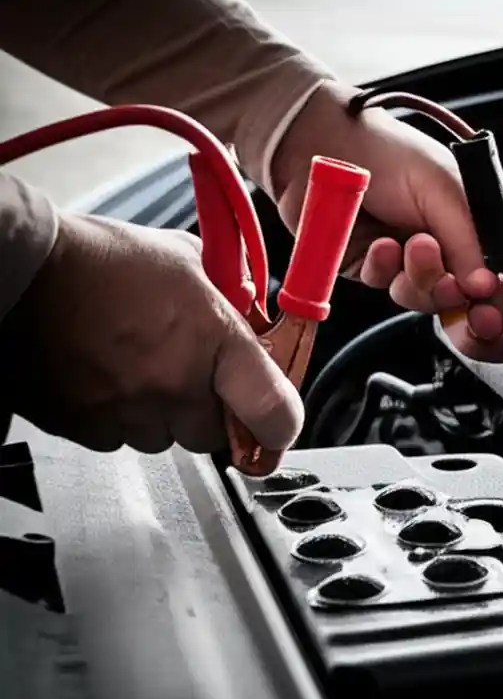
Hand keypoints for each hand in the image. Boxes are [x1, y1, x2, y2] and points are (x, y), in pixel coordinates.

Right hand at [4, 213, 302, 453]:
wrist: (21, 271)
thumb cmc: (100, 260)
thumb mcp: (187, 258)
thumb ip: (229, 292)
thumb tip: (252, 312)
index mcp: (213, 341)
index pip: (273, 410)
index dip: (281, 426)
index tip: (278, 427)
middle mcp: (175, 384)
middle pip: (213, 435)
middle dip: (205, 410)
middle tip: (186, 374)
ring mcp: (128, 410)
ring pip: (162, 439)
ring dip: (157, 413)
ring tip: (134, 365)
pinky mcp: (84, 427)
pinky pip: (115, 438)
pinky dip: (115, 416)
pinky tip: (103, 375)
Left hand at [270, 81, 502, 361]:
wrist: (320, 144)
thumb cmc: (389, 152)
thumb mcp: (443, 189)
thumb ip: (468, 241)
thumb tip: (488, 286)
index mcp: (476, 222)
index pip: (500, 271)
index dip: (498, 298)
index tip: (491, 311)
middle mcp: (447, 242)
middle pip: (464, 295)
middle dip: (456, 295)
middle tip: (452, 285)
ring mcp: (409, 258)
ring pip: (425, 297)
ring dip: (421, 277)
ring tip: (412, 247)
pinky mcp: (373, 267)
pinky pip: (385, 286)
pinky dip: (384, 269)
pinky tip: (381, 244)